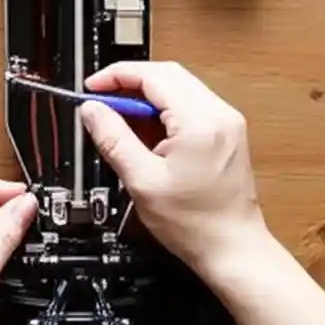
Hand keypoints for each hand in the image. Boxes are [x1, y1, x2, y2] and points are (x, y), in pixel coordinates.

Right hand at [79, 62, 268, 276]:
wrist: (232, 249)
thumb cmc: (195, 224)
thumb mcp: (142, 181)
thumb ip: (114, 139)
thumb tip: (92, 110)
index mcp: (200, 122)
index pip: (154, 76)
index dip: (117, 75)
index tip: (93, 87)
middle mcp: (220, 114)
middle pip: (168, 75)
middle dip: (131, 82)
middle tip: (102, 101)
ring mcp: (227, 122)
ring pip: (179, 87)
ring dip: (147, 96)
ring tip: (121, 119)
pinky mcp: (227, 132)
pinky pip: (191, 104)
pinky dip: (165, 110)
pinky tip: (147, 131)